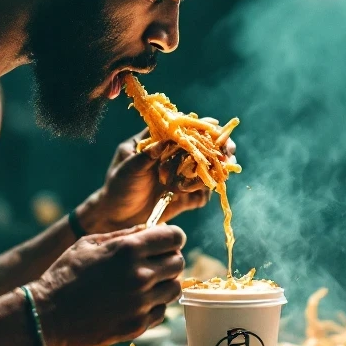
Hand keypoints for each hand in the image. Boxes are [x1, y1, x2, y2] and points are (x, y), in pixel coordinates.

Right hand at [31, 225, 185, 345]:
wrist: (47, 315)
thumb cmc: (65, 274)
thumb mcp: (90, 243)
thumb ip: (123, 235)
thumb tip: (149, 229)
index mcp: (129, 249)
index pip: (174, 237)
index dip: (171, 238)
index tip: (165, 242)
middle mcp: (141, 275)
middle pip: (178, 263)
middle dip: (168, 259)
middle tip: (154, 262)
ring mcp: (141, 303)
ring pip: (175, 288)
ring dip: (164, 283)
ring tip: (146, 283)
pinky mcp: (138, 325)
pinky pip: (162, 311)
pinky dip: (154, 305)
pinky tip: (136, 301)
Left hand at [80, 127, 236, 230]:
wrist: (116, 218)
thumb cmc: (117, 187)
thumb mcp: (127, 169)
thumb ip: (145, 156)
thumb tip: (164, 141)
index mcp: (158, 143)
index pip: (182, 129)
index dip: (201, 127)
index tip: (216, 127)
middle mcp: (173, 157)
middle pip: (202, 147)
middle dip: (218, 148)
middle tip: (229, 151)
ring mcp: (181, 176)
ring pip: (206, 170)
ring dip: (216, 170)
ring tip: (223, 172)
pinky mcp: (185, 196)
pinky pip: (201, 193)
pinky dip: (203, 193)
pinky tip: (196, 195)